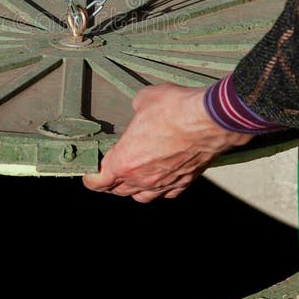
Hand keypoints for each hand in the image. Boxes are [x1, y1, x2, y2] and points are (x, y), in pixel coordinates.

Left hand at [83, 84, 251, 202]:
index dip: (90, 177)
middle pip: (118, 191)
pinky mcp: (185, 181)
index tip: (89, 171)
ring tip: (133, 177)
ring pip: (142, 197)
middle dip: (110, 182)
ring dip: (133, 189)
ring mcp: (165, 183)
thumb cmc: (174, 109)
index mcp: (124, 161)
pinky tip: (161, 178)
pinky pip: (167, 193)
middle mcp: (142, 178)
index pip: (97, 182)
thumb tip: (139, 110)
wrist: (210, 120)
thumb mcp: (144, 100)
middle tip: (108, 170)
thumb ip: (135, 110)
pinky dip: (161, 189)